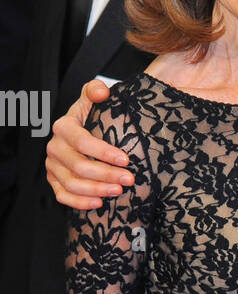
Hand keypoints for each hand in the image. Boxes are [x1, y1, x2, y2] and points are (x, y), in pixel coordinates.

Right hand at [45, 79, 134, 209]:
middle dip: (106, 174)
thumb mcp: (94, 98)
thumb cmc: (93, 115)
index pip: (82, 142)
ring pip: (72, 184)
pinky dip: (80, 202)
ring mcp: (53, 166)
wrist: (84, 129)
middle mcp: (54, 147)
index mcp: (63, 127)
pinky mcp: (54, 181)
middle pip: (79, 166)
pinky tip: (99, 203)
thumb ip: (96, 90)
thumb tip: (102, 91)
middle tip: (129, 179)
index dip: (104, 153)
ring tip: (119, 191)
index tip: (126, 160)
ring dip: (97, 190)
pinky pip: (63, 196)